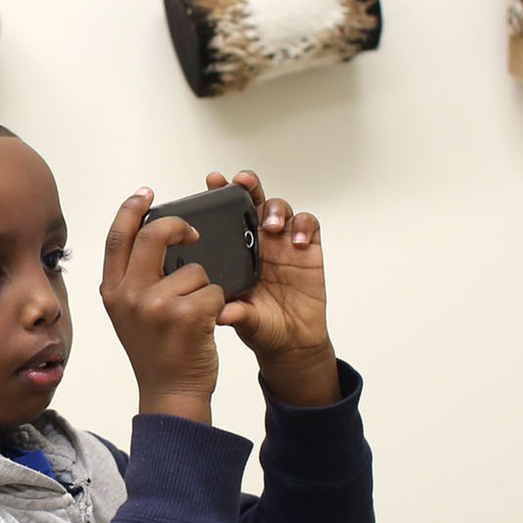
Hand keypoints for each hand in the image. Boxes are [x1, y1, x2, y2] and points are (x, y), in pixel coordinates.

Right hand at [100, 187, 225, 423]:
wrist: (170, 393)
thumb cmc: (155, 353)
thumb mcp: (128, 313)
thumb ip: (132, 278)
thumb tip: (148, 235)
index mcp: (113, 291)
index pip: (118, 237)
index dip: (132, 209)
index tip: (146, 193)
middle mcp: (130, 295)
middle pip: (155, 235)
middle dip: (179, 226)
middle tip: (192, 233)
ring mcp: (157, 305)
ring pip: (194, 268)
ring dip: (203, 287)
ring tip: (193, 315)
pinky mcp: (188, 315)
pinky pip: (214, 289)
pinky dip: (218, 304)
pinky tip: (206, 325)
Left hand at [208, 171, 339, 406]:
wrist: (292, 342)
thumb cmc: (261, 325)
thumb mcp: (242, 319)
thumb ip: (234, 312)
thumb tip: (220, 312)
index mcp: (236, 251)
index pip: (226, 216)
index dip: (220, 195)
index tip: (213, 181)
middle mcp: (259, 241)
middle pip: (254, 201)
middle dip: (248, 186)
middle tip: (242, 183)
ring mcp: (284, 243)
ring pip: (280, 208)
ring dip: (275, 209)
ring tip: (270, 226)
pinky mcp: (309, 249)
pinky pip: (309, 225)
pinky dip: (303, 226)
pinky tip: (296, 240)